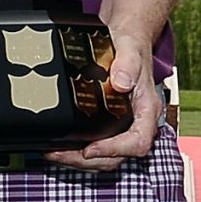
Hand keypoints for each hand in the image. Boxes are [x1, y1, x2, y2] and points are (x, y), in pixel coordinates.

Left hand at [45, 28, 162, 170]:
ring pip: (106, 156)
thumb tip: (121, 83)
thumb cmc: (132, 46)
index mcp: (147, 110)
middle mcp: (138, 122)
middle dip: (86, 160)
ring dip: (79, 160)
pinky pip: (98, 145)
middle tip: (58, 154)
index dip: (115, 150)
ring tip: (53, 153)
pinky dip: (78, 151)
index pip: (139, 142)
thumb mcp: (130, 49)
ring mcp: (124, 126)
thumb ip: (127, 64)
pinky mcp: (111, 125)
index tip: (90, 149)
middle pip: (117, 156)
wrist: (127, 40)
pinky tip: (60, 145)